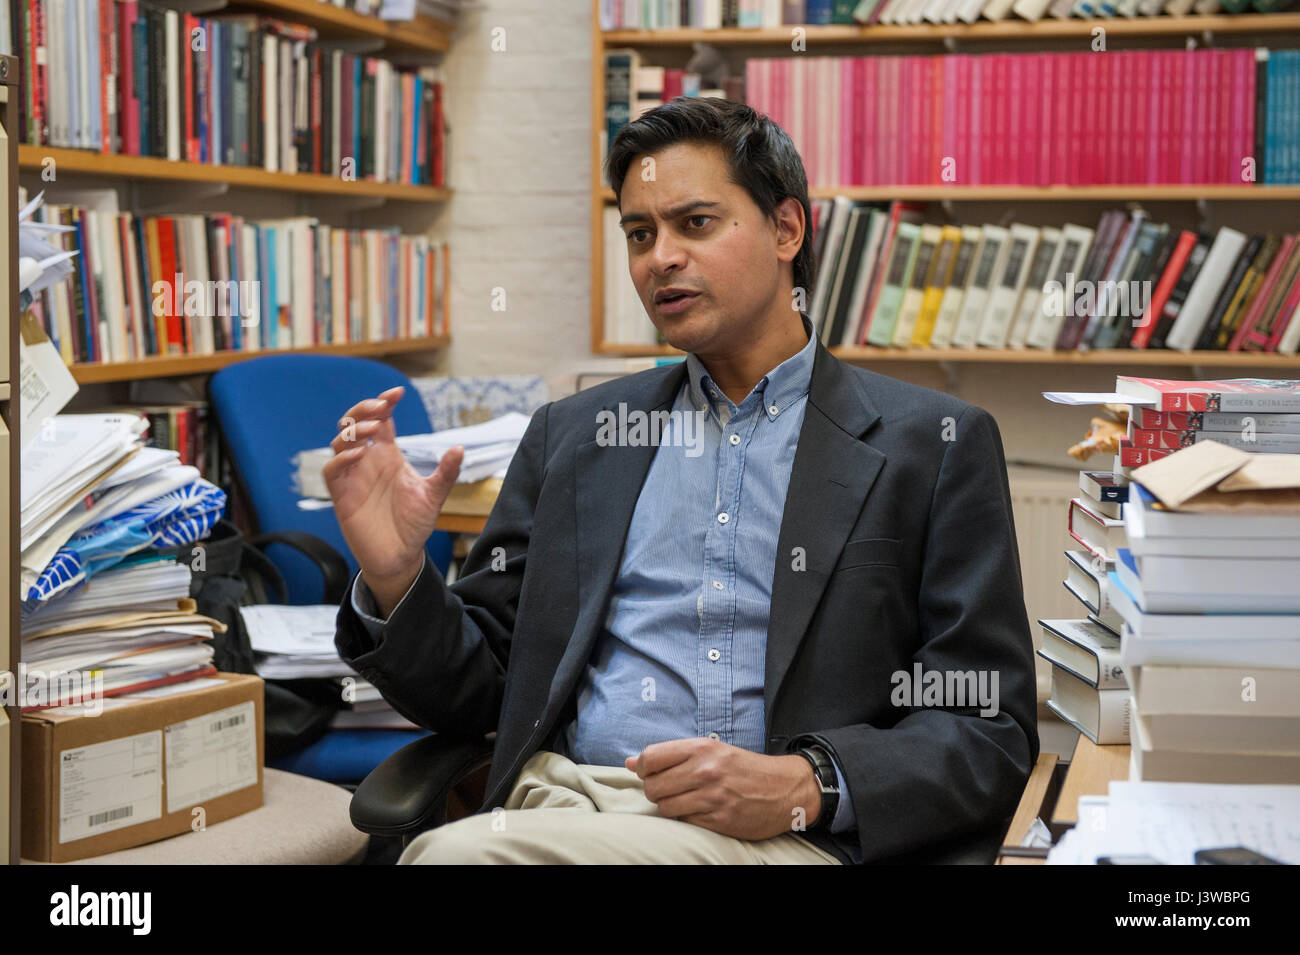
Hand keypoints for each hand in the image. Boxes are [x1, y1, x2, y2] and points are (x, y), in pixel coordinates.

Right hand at [322, 385, 462, 614]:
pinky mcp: (341, 496)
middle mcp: (368, 461)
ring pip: (339, 442)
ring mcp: (353, 477)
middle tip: (381, 405)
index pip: (381, 419)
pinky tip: (359, 454)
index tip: (397, 392)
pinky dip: (341, 459)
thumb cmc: (414, 524)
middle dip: (363, 409)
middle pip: (355, 424)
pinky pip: (331, 470)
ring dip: (353, 431)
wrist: (400, 556)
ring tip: (374, 429)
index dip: (384, 402)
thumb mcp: (434, 495)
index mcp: (388, 455)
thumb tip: (459, 449)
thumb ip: (446, 472)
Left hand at [625, 737, 821, 840]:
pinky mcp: (719, 821)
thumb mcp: (712, 751)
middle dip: (655, 790)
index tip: (649, 772)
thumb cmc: (744, 768)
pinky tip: (700, 811)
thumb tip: (630, 763)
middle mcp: (705, 771)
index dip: (643, 768)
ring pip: (665, 807)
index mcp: (702, 748)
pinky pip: (685, 822)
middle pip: (653, 786)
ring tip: (685, 800)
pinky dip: (687, 818)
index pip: (651, 758)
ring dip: (669, 806)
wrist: (785, 788)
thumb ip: (671, 755)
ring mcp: (712, 798)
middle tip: (669, 789)